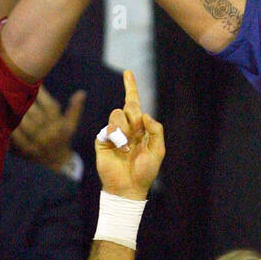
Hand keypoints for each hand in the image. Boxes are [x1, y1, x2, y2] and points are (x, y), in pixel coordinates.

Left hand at [12, 85, 85, 172]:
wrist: (57, 164)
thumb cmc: (63, 140)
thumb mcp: (71, 125)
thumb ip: (75, 109)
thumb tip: (81, 93)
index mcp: (61, 126)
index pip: (51, 106)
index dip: (42, 94)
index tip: (34, 84)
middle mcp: (51, 134)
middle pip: (38, 115)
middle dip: (27, 102)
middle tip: (18, 89)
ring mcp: (40, 144)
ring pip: (28, 125)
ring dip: (19, 114)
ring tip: (12, 102)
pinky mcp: (28, 152)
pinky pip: (19, 139)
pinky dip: (14, 129)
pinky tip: (9, 120)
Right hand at [94, 71, 164, 200]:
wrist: (129, 187)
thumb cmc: (145, 171)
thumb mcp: (158, 149)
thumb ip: (155, 130)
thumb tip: (144, 114)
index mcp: (139, 128)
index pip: (133, 103)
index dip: (131, 87)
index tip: (128, 72)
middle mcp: (126, 127)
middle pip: (128, 107)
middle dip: (134, 119)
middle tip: (136, 136)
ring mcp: (113, 133)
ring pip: (116, 114)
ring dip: (125, 130)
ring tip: (127, 147)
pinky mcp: (101, 141)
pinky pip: (108, 129)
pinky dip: (116, 137)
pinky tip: (120, 150)